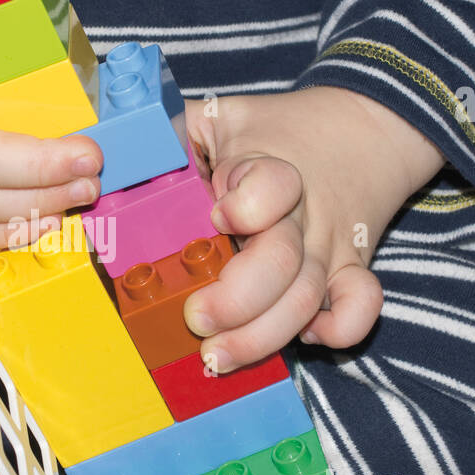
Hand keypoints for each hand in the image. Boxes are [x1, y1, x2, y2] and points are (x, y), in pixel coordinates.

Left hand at [181, 86, 444, 371]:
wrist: (363, 125)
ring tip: (217, 357)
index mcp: (269, 169)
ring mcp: (328, 246)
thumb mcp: (217, 117)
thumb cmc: (273, 129)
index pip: (272, 187)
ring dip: (262, 337)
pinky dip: (339, 330)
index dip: (248, 206)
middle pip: (281, 264)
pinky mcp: (349, 269)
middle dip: (235, 302)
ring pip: (306, 300)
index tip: (219, 214)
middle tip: (195, 319)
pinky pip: (359, 310)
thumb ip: (168, 134)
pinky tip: (303, 338)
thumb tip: (112, 156)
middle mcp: (302, 214)